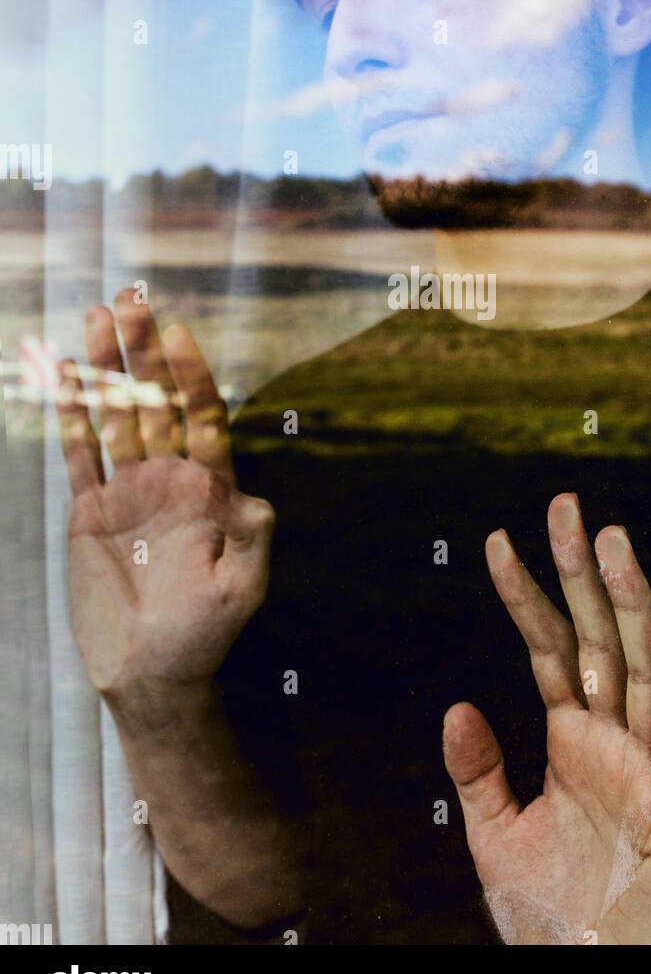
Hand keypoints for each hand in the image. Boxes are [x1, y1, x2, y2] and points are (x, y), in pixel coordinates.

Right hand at [56, 290, 274, 733]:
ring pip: (117, 415)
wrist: (152, 673)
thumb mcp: (242, 590)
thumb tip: (256, 498)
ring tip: (99, 315)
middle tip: (132, 300)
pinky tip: (69, 374)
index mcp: (209, 487)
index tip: (180, 334)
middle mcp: (169, 478)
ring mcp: (128, 490)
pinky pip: (80, 453)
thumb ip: (251, 541)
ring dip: (108, 368)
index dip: (191, 375)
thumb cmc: (204, 635)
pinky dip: (74, 414)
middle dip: (144, 352)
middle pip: (156, 401)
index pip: (202, 415)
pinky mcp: (91, 511)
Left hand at [443, 493, 650, 944]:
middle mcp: (616, 744)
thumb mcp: (499, 843)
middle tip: (566, 505)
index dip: (526, 596)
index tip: (498, 542)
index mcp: (572, 745)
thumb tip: (456, 705)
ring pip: (646, 670)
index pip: (550, 650)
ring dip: (632, 604)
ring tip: (610, 542)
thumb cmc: (561, 925)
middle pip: (601, 639)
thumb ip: (479, 775)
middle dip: (583, 573)